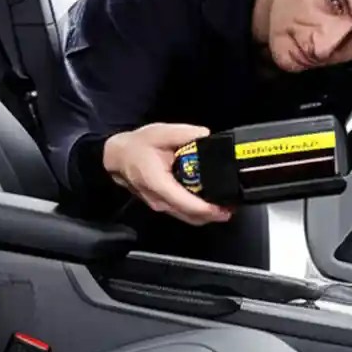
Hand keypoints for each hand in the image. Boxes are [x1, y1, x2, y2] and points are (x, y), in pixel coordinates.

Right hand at [103, 123, 234, 225]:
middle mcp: (161, 201)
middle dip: (214, 215)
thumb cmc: (137, 146)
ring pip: (188, 218)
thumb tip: (206, 135)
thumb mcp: (161, 132)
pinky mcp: (163, 205)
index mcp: (160, 185)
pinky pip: (183, 213)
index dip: (208, 209)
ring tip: (226, 205)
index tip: (226, 207)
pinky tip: (210, 202)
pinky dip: (199, 212)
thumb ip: (184, 133)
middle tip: (233, 206)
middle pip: (191, 217)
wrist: (118, 157)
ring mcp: (161, 206)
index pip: (187, 204)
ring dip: (208, 215)